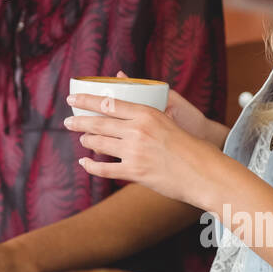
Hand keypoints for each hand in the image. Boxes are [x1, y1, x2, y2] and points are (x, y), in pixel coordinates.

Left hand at [63, 89, 212, 205]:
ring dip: (87, 141)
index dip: (86, 101)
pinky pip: (104, 168)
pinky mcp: (135, 172)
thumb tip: (126, 108)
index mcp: (147, 113)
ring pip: (99, 144)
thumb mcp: (168, 121)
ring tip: (83, 139)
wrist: (204, 172)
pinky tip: (85, 163)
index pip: (108, 103)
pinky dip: (90, 166)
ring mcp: (135, 151)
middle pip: (99, 123)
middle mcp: (138, 130)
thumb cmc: (189, 146)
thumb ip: (146, 115)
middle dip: (79, 122)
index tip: (73, 99)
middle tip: (68, 121)